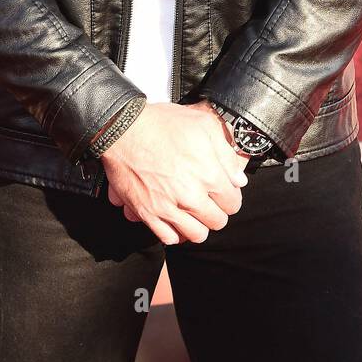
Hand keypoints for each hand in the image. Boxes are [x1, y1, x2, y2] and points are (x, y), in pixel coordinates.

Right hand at [100, 100, 250, 245]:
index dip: (230, 196)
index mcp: (208, 175)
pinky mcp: (147, 213)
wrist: (123, 129)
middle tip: (208, 201)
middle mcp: (190, 196)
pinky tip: (175, 218)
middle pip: (217, 222)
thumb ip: (226, 154)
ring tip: (194, 213)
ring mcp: (168, 207)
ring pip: (196, 235)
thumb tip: (238, 179)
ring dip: (198, 225)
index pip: (233, 203)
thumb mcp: (203, 124)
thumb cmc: (162, 124)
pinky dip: (175, 232)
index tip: (223, 191)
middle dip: (216, 211)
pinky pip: (169, 237)